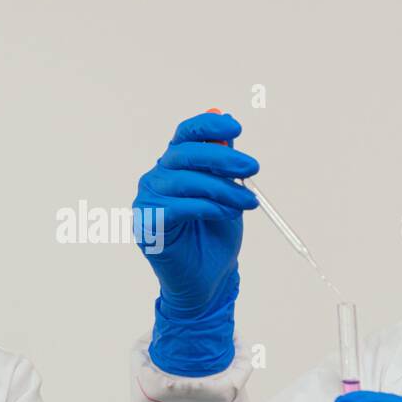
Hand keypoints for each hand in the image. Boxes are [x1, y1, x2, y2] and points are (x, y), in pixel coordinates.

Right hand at [132, 109, 258, 374]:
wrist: (208, 280)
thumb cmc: (216, 236)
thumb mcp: (227, 193)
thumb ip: (224, 162)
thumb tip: (226, 122)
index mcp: (175, 165)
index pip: (185, 134)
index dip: (208, 125)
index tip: (236, 128)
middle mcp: (157, 178)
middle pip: (185, 153)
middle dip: (223, 158)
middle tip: (253, 168)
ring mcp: (148, 201)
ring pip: (184, 180)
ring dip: (221, 188)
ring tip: (247, 201)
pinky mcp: (147, 225)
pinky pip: (177, 207)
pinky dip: (205, 207)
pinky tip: (225, 213)